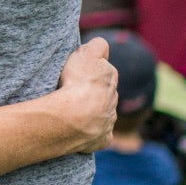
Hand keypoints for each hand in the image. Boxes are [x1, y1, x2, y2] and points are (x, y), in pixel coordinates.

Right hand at [45, 39, 118, 154]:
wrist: (74, 117)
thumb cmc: (78, 83)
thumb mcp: (88, 53)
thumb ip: (98, 46)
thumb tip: (102, 45)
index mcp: (110, 78)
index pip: (105, 70)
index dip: (93, 70)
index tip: (81, 72)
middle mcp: (113, 100)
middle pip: (105, 94)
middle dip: (94, 93)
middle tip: (73, 92)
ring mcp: (109, 121)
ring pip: (103, 114)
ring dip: (92, 112)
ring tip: (71, 112)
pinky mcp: (102, 139)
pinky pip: (98, 135)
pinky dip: (91, 133)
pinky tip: (79, 131)